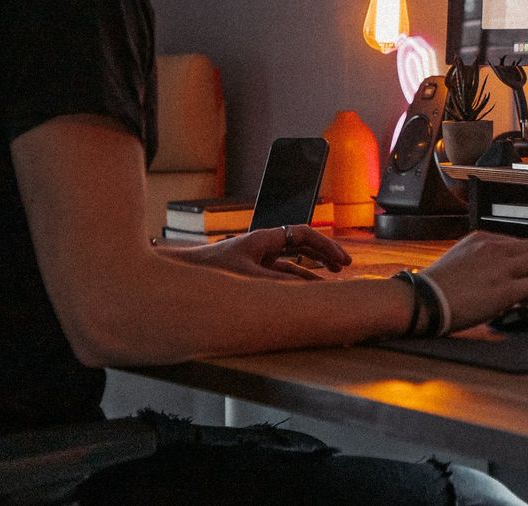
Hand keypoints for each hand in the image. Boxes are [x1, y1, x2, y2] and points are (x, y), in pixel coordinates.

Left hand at [169, 225, 351, 280]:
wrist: (183, 272)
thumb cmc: (210, 269)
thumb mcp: (248, 278)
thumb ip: (277, 284)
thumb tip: (305, 293)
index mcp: (264, 239)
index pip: (303, 234)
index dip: (325, 245)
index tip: (341, 259)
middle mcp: (263, 246)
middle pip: (302, 245)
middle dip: (324, 254)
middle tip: (344, 266)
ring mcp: (257, 259)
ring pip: (293, 260)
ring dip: (312, 268)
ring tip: (331, 278)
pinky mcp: (250, 273)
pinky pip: (280, 274)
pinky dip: (295, 281)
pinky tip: (305, 291)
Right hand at [420, 230, 527, 332]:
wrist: (423, 299)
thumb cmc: (436, 285)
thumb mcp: (460, 256)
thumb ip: (481, 257)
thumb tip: (496, 271)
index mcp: (484, 239)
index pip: (522, 243)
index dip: (524, 263)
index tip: (516, 278)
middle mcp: (496, 248)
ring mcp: (502, 268)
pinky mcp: (505, 290)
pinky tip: (523, 306)